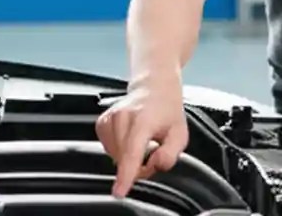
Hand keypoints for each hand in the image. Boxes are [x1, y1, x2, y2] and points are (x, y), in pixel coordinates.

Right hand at [95, 73, 188, 197]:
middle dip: (138, 166)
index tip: (119, 192)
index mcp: (143, 120)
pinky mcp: (101, 123)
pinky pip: (108, 150)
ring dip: (128, 158)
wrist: (153, 88)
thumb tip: (153, 165)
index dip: (126, 175)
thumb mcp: (180, 134)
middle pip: (124, 159)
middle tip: (153, 152)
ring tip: (142, 143)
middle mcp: (122, 117)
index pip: (132, 152)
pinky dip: (119, 151)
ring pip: (115, 157)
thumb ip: (170, 154)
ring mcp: (109, 118)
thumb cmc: (167, 111)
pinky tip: (130, 140)